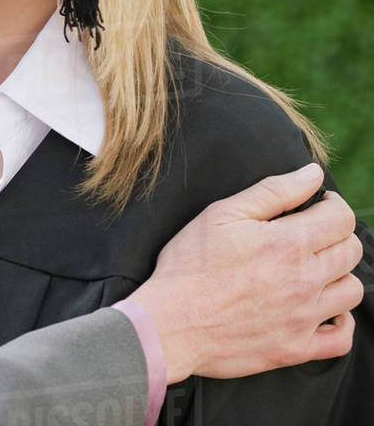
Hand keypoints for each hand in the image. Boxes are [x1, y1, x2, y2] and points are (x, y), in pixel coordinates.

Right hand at [128, 163, 363, 382]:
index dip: (333, 206)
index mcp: (288, 243)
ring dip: (338, 275)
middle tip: (311, 234)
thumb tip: (312, 174)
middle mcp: (305, 280)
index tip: (319, 206)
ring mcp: (304, 318)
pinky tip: (322, 310)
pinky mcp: (296, 348)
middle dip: (336, 236)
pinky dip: (340, 322)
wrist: (169, 324)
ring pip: (352, 291)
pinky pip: (342, 339)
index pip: (342, 219)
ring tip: (312, 270)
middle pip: (351, 252)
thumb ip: (272, 191)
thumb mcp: (221, 215)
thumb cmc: (188, 265)